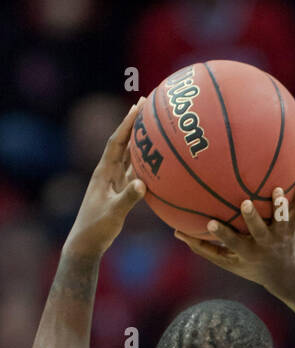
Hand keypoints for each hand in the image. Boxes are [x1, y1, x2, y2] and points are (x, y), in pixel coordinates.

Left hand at [65, 101, 146, 259]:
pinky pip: (134, 171)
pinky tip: (155, 159)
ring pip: (129, 156)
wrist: (87, 242)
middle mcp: (108, 172)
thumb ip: (128, 198)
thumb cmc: (97, 227)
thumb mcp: (113, 212)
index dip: (128, 123)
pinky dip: (144, 162)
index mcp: (104, 172)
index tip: (138, 106)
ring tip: (153, 126)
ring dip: (140, 141)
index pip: (117, 142)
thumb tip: (143, 183)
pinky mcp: (119, 192)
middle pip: (123, 142)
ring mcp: (114, 182)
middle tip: (147, 105)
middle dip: (135, 124)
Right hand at [173, 183, 294, 294]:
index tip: (210, 223)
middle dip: (253, 219)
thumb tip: (176, 232)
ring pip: (283, 222)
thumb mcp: (226, 261)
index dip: (222, 234)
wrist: (283, 273)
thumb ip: (203, 247)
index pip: (233, 243)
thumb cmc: (249, 264)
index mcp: (247, 251)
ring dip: (281, 207)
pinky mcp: (293, 228)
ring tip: (277, 190)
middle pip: (260, 232)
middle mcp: (265, 244)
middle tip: (244, 203)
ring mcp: (280, 236)